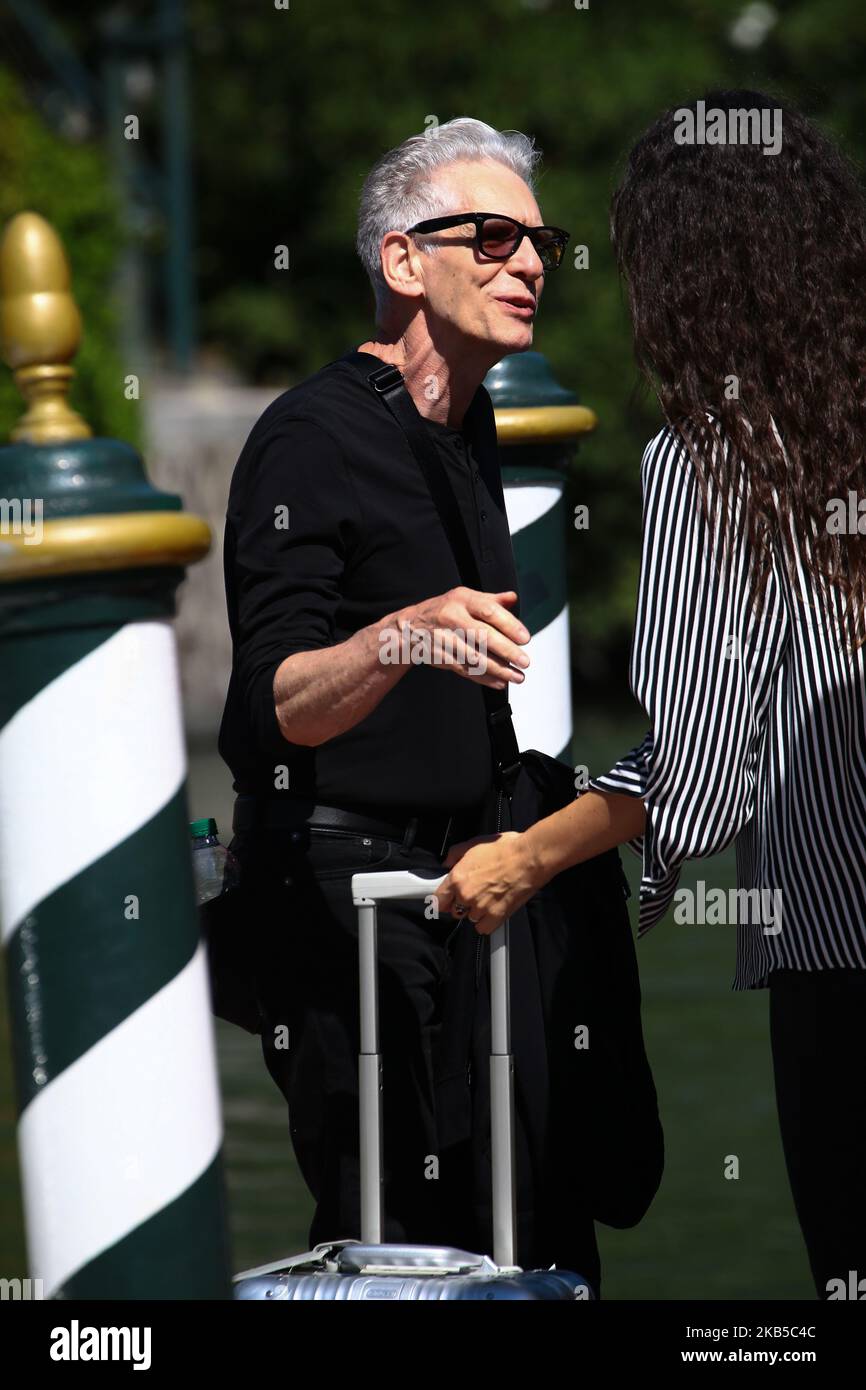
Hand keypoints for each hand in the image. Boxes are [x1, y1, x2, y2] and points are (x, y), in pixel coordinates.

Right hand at [396, 587, 529, 689]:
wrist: (410, 628)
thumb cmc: (444, 611)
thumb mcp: (464, 598)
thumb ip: (490, 600)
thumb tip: (512, 598)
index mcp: (462, 600)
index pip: (488, 611)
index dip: (509, 625)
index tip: (524, 638)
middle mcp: (452, 618)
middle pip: (482, 636)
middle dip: (506, 651)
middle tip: (524, 661)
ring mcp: (445, 639)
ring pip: (475, 657)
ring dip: (498, 669)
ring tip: (517, 676)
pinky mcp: (441, 657)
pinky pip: (465, 669)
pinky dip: (484, 678)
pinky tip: (499, 682)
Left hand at [433, 830, 543, 933]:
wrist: (530, 858)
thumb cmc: (507, 849)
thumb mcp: (475, 843)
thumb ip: (455, 854)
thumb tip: (447, 862)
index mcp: (457, 878)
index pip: (438, 900)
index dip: (442, 900)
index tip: (445, 900)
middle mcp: (466, 895)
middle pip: (454, 911)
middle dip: (461, 903)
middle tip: (474, 892)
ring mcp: (481, 907)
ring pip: (470, 918)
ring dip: (476, 911)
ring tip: (489, 896)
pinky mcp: (496, 916)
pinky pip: (483, 928)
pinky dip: (487, 922)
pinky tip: (493, 909)